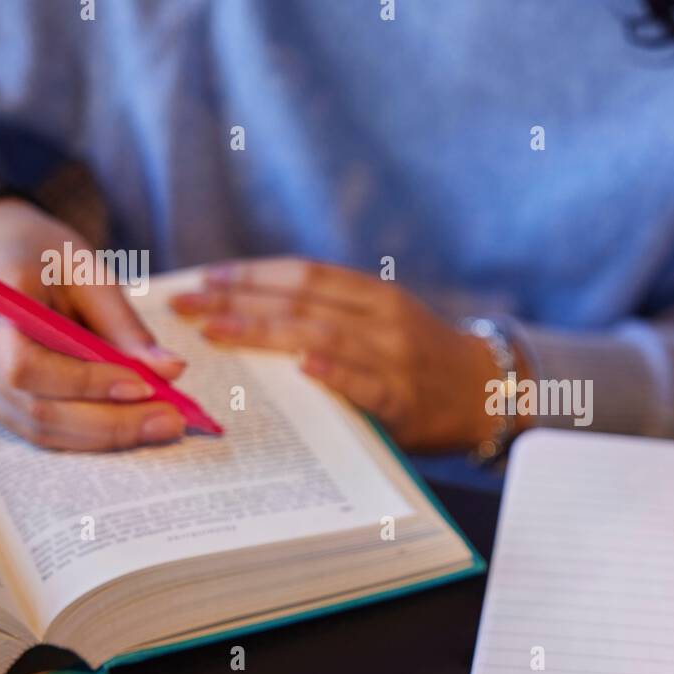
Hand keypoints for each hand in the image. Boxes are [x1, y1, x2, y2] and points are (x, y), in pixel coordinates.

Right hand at [0, 197, 187, 449]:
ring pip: (36, 428)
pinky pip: (35, 428)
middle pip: (35, 408)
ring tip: (160, 425)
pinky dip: (86, 434)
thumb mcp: (89, 271)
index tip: (146, 386)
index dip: (87, 383)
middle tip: (171, 420)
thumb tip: (171, 371)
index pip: (26, 364)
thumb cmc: (41, 253)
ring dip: (104, 436)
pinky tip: (130, 425)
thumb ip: (125, 325)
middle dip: (110, 421)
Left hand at [171, 257, 518, 450]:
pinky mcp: (404, 400)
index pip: (303, 274)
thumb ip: (334, 315)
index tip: (202, 278)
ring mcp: (395, 357)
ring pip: (323, 336)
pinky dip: (335, 375)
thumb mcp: (384, 322)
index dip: (250, 274)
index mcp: (374, 295)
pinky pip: (366, 385)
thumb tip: (253, 312)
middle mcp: (383, 319)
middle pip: (301, 300)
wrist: (488, 393)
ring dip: (265, 330)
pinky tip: (302, 370)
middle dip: (237, 300)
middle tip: (185, 305)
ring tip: (216, 331)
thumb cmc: (423, 361)